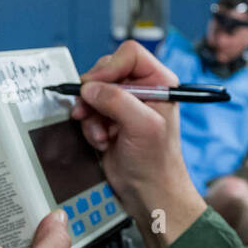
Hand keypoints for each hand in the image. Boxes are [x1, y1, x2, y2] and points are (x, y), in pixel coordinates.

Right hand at [71, 41, 206, 247]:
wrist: (148, 192)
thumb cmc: (157, 162)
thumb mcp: (143, 126)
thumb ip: (117, 101)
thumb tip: (90, 88)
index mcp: (160, 82)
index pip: (129, 55)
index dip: (110, 67)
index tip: (97, 86)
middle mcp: (142, 88)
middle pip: (106, 70)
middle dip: (95, 94)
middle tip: (89, 112)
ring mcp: (123, 104)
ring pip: (92, 92)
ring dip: (90, 115)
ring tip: (101, 135)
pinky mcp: (108, 119)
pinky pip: (88, 111)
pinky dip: (89, 127)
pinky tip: (102, 141)